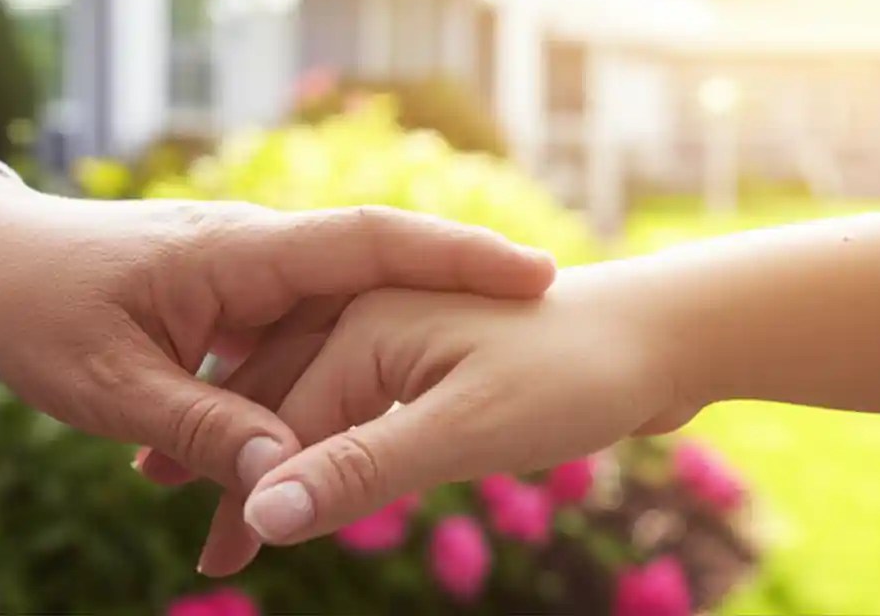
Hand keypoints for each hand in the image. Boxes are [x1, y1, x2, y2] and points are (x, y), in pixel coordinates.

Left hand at [0, 166, 556, 566]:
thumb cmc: (37, 310)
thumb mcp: (109, 386)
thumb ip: (204, 431)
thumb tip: (286, 485)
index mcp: (240, 252)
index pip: (370, 237)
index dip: (458, 251)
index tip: (534, 272)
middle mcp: (258, 252)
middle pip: (377, 270)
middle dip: (456, 288)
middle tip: (534, 320)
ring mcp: (247, 274)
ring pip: (340, 313)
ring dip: (395, 346)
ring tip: (467, 392)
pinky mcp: (232, 299)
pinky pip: (301, 333)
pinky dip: (332, 373)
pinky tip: (346, 421)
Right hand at [232, 264, 703, 546]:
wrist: (664, 335)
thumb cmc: (574, 375)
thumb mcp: (464, 431)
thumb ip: (361, 468)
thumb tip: (262, 513)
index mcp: (365, 323)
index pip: (280, 423)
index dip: (246, 495)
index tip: (217, 560)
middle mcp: (371, 317)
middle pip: (283, 404)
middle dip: (245, 475)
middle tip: (215, 550)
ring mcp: (402, 333)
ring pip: (318, 403)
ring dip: (282, 460)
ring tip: (245, 516)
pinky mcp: (432, 356)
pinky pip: (360, 403)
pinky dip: (333, 446)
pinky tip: (322, 475)